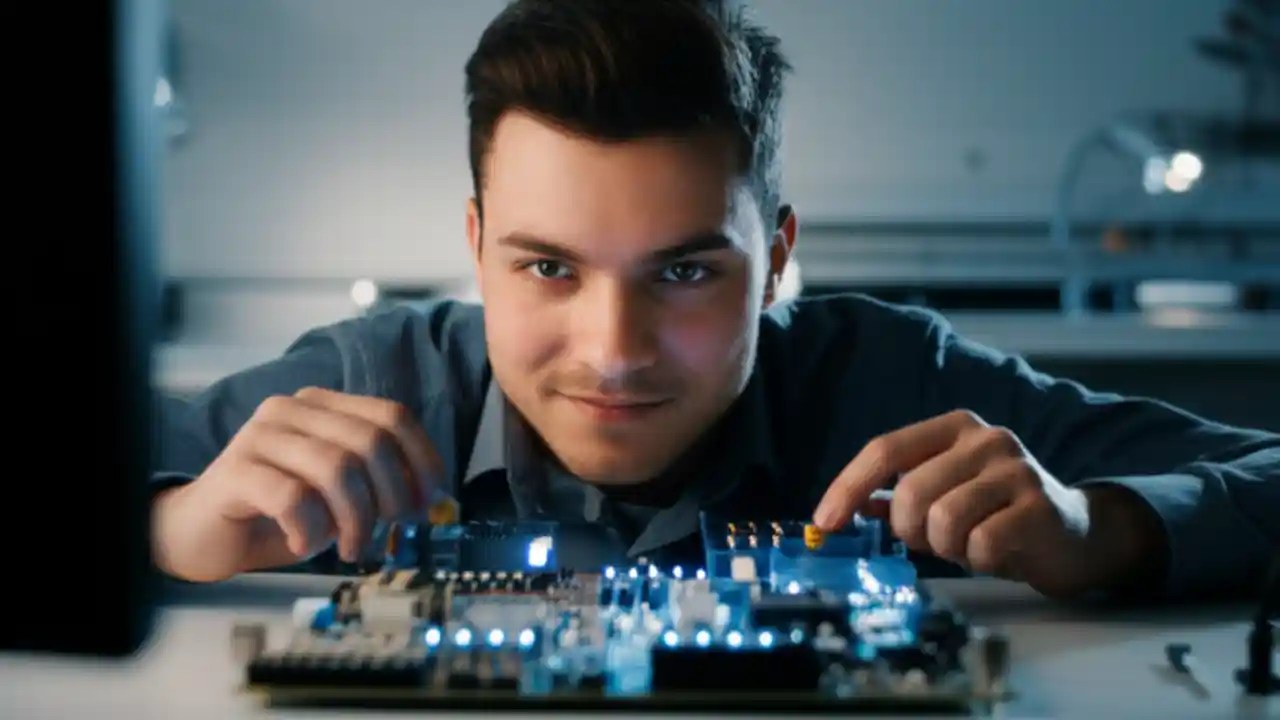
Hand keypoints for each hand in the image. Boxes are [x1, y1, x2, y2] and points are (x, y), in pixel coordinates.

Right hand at [152, 387, 444, 581]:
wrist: (198, 534)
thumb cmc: (274, 514)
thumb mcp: (338, 496)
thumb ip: (378, 486)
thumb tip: (432, 500)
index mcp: (323, 407)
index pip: (392, 416)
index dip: (421, 459)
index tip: (431, 501)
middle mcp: (293, 410)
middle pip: (370, 442)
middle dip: (391, 496)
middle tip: (385, 533)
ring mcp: (260, 436)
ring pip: (337, 469)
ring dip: (355, 519)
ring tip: (350, 548)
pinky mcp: (235, 470)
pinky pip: (293, 497)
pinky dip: (312, 530)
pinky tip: (306, 545)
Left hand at [813, 410, 1162, 597]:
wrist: (1077, 533)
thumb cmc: (996, 514)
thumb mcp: (943, 495)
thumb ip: (895, 496)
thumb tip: (840, 511)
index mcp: (954, 427)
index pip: (884, 450)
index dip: (847, 488)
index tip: (823, 524)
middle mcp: (986, 438)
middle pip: (910, 494)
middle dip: (911, 531)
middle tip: (934, 540)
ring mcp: (1017, 469)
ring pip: (943, 522)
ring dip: (949, 548)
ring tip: (971, 543)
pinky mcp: (1041, 506)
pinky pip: (981, 545)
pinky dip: (980, 561)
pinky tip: (1000, 552)